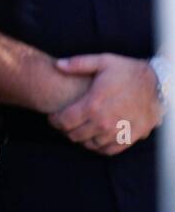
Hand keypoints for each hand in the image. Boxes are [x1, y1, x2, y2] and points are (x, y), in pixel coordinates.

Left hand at [49, 54, 163, 154]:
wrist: (158, 83)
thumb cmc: (128, 71)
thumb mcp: (103, 61)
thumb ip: (78, 63)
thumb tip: (57, 65)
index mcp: (93, 105)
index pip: (63, 122)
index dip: (54, 121)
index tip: (53, 117)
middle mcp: (104, 122)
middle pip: (74, 135)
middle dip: (65, 130)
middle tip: (64, 123)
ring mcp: (118, 132)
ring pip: (90, 144)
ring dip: (81, 138)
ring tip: (79, 129)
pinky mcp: (131, 137)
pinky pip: (108, 150)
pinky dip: (98, 146)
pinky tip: (95, 137)